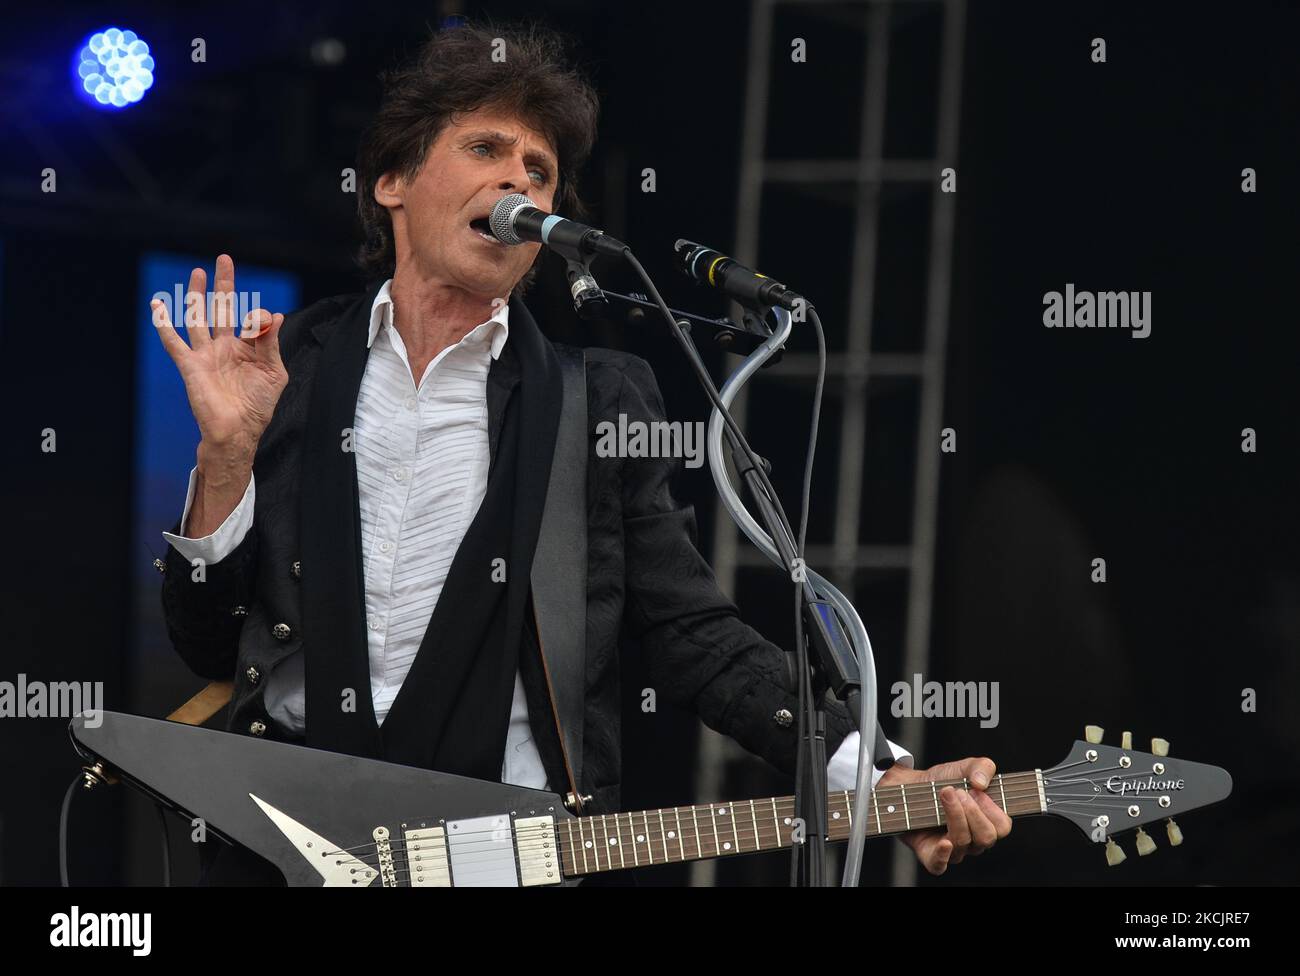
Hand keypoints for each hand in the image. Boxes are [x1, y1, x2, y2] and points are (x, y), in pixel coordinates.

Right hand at [151, 254, 287, 460]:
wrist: (237, 430)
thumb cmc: (258, 406)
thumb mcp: (273, 372)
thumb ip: (270, 343)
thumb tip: (273, 315)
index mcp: (246, 348)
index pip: (249, 320)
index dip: (256, 315)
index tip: (264, 317)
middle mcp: (224, 347)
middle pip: (222, 308)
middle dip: (223, 285)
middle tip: (224, 260)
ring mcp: (206, 354)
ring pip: (198, 318)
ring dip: (196, 295)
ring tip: (197, 272)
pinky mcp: (190, 365)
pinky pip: (173, 341)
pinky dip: (163, 323)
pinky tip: (157, 305)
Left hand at [879, 756, 1011, 875]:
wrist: (911, 787)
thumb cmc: (943, 781)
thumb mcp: (965, 767)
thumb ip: (982, 767)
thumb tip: (981, 783)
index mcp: (988, 823)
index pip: (1002, 827)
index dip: (992, 810)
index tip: (977, 790)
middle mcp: (974, 841)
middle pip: (986, 837)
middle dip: (973, 812)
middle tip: (958, 791)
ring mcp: (954, 850)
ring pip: (963, 842)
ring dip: (955, 815)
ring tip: (945, 793)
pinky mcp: (931, 856)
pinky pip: (940, 865)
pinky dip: (943, 854)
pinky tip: (944, 841)